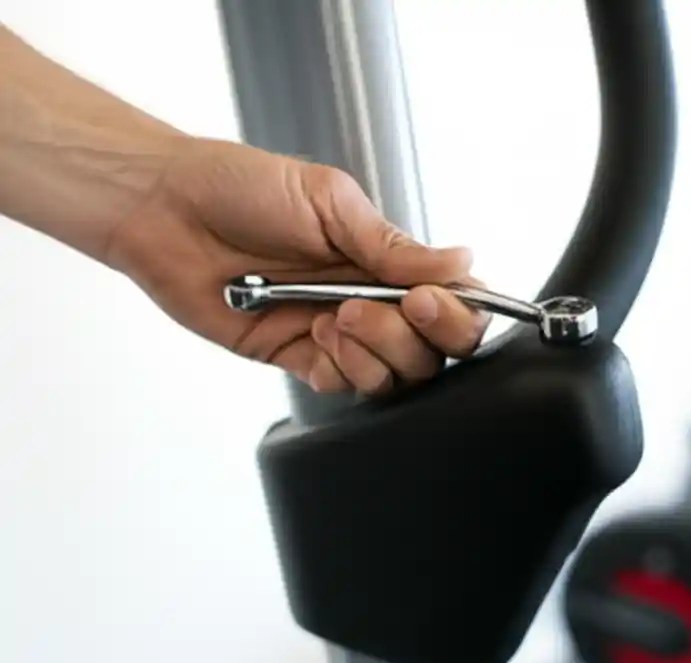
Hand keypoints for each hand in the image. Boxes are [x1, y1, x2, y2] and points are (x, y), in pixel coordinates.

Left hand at [105, 138, 488, 395]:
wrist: (165, 210)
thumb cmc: (240, 188)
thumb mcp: (330, 202)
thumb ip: (394, 245)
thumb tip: (462, 262)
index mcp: (387, 259)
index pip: (455, 300)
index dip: (456, 312)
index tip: (425, 299)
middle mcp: (370, 299)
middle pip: (434, 349)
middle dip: (413, 336)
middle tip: (367, 305)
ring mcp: (337, 332)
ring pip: (394, 374)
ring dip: (372, 350)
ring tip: (332, 314)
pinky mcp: (297, 356)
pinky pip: (342, 384)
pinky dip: (337, 366)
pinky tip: (310, 331)